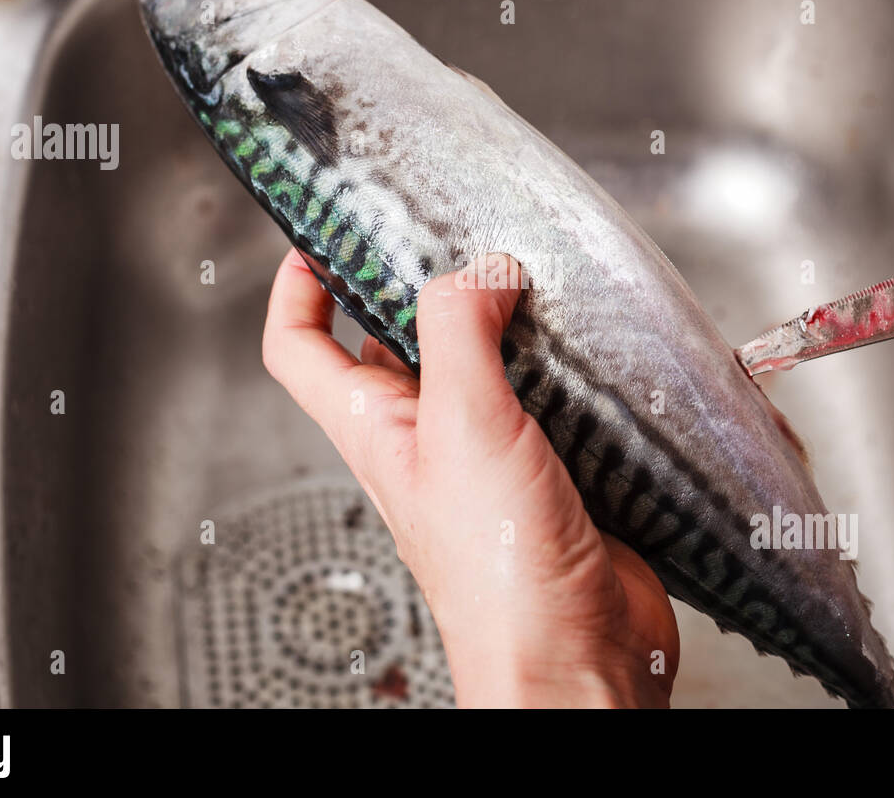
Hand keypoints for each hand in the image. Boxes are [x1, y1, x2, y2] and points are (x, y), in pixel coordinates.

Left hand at [262, 250, 679, 706]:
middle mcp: (428, 438)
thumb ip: (458, 335)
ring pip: (483, 364)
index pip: (302, 347)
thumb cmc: (501, 578)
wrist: (579, 661)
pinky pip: (550, 398)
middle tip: (458, 231)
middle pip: (397, 342)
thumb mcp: (463, 429)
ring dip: (506, 321)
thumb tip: (476, 269)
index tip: (322, 235)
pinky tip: (595, 345)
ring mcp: (492, 454)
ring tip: (539, 275)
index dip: (298, 286)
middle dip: (422, 283)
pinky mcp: (555, 469)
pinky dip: (568, 365)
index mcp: (379, 428)